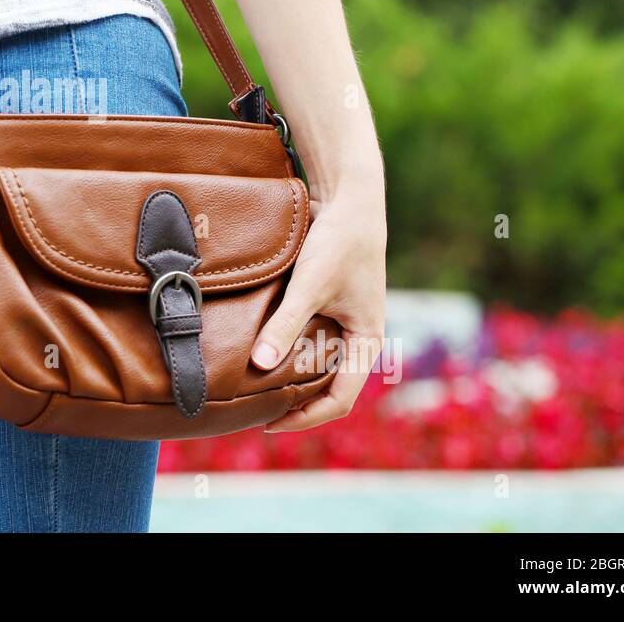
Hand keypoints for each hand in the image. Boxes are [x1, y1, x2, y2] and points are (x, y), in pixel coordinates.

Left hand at [250, 189, 386, 431]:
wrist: (350, 199)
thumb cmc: (340, 242)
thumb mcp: (310, 285)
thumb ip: (286, 325)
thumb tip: (259, 365)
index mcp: (367, 341)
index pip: (340, 400)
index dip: (306, 418)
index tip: (270, 423)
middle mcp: (359, 337)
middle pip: (329, 388)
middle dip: (297, 403)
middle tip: (257, 410)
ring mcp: (345, 323)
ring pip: (318, 365)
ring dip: (292, 378)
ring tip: (256, 388)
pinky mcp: (329, 306)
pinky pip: (310, 341)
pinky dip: (289, 352)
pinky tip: (261, 352)